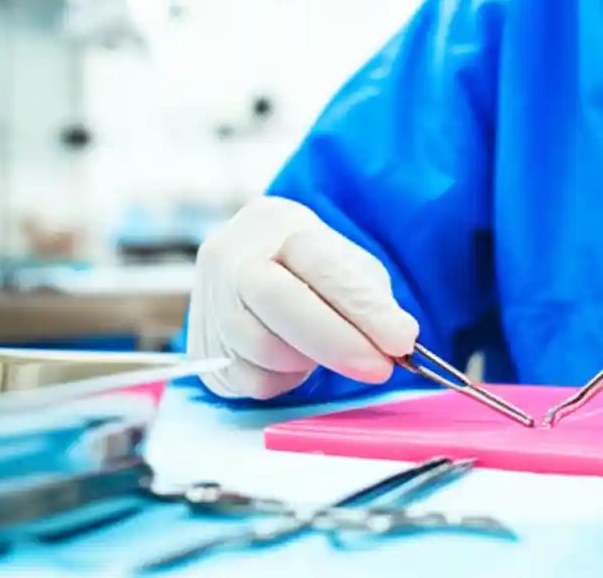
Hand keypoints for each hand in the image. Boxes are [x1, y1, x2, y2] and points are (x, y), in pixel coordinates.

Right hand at [187, 197, 418, 398]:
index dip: (364, 309)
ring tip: (327, 350)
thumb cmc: (312, 269)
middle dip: (336, 342)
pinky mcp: (201, 348)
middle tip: (380, 367)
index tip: (402, 341)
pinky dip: (283, 379)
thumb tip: (397, 341)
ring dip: (309, 361)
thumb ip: (370, 300)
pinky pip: (249, 379)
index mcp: (275, 223)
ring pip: (262, 347)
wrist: (254, 270)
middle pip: (279, 301)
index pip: (321, 265)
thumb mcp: (349, 265)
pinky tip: (293, 360)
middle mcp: (230, 256)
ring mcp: (207, 301)